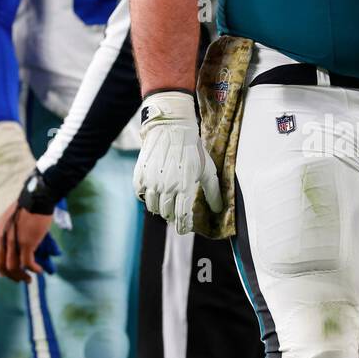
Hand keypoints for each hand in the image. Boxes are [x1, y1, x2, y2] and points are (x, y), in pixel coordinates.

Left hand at [0, 200, 54, 281]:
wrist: (37, 198)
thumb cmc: (28, 206)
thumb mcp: (11, 218)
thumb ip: (9, 230)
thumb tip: (18, 242)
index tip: (7, 273)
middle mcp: (2, 238)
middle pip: (0, 264)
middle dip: (10, 275)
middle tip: (19, 279)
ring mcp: (13, 241)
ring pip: (13, 267)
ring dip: (21, 276)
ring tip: (29, 279)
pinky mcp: (26, 243)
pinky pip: (27, 263)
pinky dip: (33, 270)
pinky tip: (39, 271)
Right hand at [133, 90, 220, 234]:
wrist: (171, 129)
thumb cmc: (193, 150)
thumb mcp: (208, 170)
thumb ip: (213, 192)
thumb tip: (218, 210)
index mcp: (184, 187)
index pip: (182, 217)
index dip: (183, 227)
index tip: (184, 228)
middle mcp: (166, 187)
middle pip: (167, 214)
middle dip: (173, 216)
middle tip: (176, 211)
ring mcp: (151, 182)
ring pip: (153, 207)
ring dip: (160, 208)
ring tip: (166, 201)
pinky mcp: (139, 176)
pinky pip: (141, 195)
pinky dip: (147, 197)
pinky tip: (155, 191)